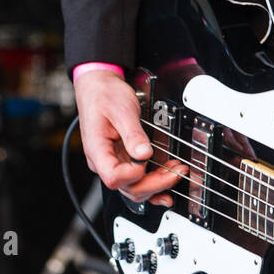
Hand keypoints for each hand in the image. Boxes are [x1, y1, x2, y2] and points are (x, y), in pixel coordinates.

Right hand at [74, 70, 186, 205]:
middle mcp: (103, 161)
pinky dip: (152, 184)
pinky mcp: (121, 160)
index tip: (148, 159)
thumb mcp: (122, 109)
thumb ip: (133, 133)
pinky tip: (165, 186)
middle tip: (176, 172)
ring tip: (176, 173)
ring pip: (133, 187)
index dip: (134, 174)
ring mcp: (112, 162)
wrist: (98, 86)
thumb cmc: (105, 95)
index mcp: (97, 149)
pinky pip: (136, 179)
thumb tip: (144, 154)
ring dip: (157, 185)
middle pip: (127, 187)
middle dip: (155, 184)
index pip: (113, 177)